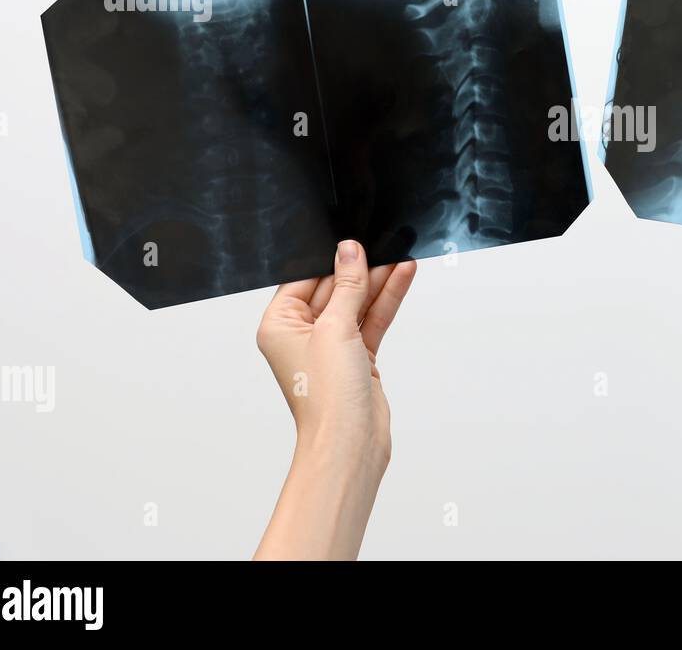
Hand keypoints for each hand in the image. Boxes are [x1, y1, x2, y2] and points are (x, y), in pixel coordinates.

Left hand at [254, 239, 415, 559]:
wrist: (350, 442)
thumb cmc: (327, 397)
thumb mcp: (335, 328)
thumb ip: (347, 286)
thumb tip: (349, 251)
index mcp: (279, 326)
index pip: (305, 279)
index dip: (330, 259)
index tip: (352, 240)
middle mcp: (303, 334)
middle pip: (335, 289)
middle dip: (360, 268)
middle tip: (383, 243)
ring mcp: (331, 346)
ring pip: (358, 303)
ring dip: (379, 282)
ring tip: (401, 255)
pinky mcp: (357, 357)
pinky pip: (372, 319)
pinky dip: (387, 300)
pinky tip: (402, 277)